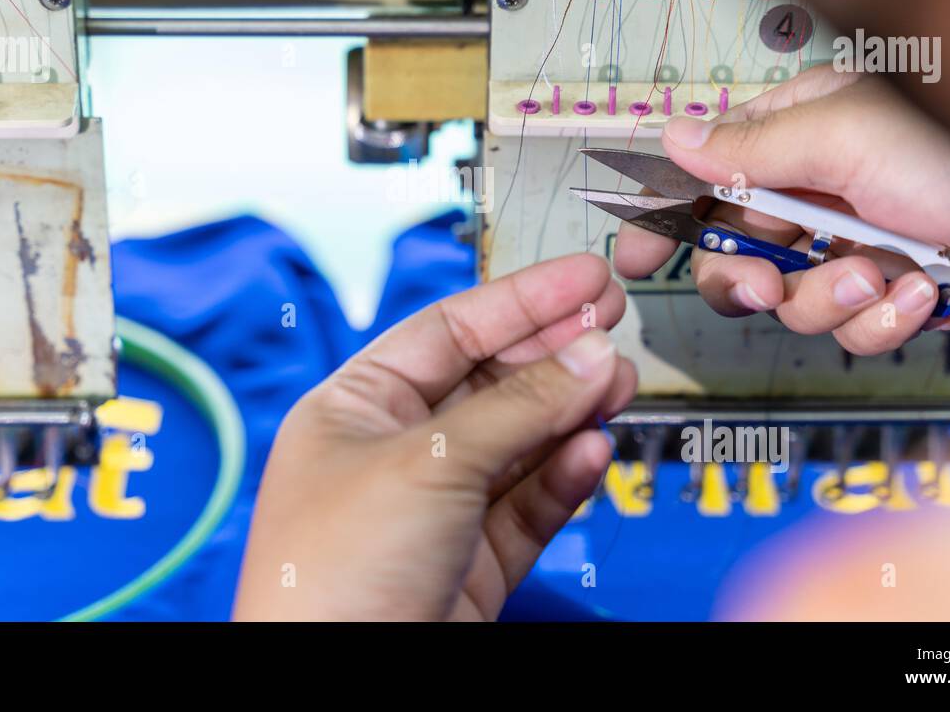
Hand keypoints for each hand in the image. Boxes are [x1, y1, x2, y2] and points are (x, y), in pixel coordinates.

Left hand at [232, 254, 635, 620]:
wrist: (338, 692)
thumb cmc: (331, 577)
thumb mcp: (430, 463)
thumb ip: (519, 405)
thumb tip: (589, 353)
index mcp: (354, 408)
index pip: (447, 331)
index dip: (519, 300)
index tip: (582, 279)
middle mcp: (393, 453)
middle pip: (489, 382)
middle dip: (553, 354)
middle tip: (612, 324)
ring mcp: (436, 510)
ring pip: (518, 444)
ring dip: (570, 412)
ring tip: (618, 383)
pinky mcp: (472, 564)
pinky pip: (529, 504)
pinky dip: (564, 476)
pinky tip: (592, 450)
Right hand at [614, 67, 949, 353]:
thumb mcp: (850, 134)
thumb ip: (753, 144)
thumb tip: (676, 138)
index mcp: (796, 136)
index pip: (702, 175)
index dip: (662, 217)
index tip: (633, 256)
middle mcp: (817, 193)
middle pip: (731, 253)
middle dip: (743, 276)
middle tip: (763, 278)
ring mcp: (852, 246)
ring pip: (789, 303)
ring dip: (833, 296)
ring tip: (883, 268)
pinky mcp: (890, 296)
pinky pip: (849, 332)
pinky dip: (884, 320)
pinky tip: (920, 286)